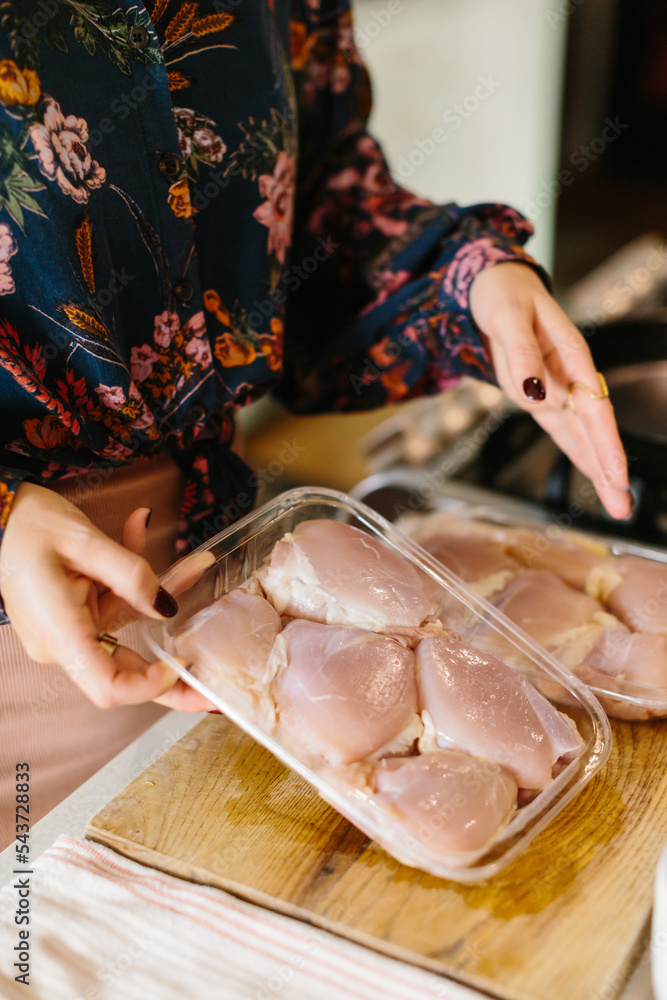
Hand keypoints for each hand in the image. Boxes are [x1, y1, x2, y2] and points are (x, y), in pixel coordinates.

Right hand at [0, 482, 213, 710]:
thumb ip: (132, 575)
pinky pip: (112, 606)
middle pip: (125, 671)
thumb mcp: (86, 542)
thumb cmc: (28, 526)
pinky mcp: (71, 616)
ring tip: (194, 562)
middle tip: (212, 679)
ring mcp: (67, 631)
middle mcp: (62, 643)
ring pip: (125, 624)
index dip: (151, 686)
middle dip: (172, 668)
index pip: (109, 687)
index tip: (182, 665)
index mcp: (60, 633)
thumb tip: (168, 607)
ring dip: (158, 594)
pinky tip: (139, 531)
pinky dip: (131, 580)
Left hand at [469, 262, 629, 519]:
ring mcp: (555, 387)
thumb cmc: (503, 295)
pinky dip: (576, 453)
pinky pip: (560, 430)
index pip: (593, 408)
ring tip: (618, 504)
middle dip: (607, 468)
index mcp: (569, 354)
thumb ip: (522, 355)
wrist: (490, 286)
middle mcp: (567, 375)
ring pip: (579, 436)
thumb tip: (534, 394)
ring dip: (597, 469)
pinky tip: (595, 477)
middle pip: (592, 429)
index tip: (615, 474)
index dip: (604, 443)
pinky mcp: (539, 395)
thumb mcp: (508, 318)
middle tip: (622, 505)